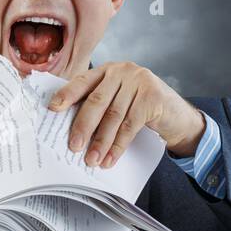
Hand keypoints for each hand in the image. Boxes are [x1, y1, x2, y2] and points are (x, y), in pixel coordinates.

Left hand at [47, 62, 204, 168]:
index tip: (52, 109)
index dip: (67, 95)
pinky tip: (110, 158)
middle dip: (83, 126)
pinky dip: (118, 145)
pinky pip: (130, 126)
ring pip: (113, 116)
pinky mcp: (152, 98)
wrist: (177, 116)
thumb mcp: (118, 101)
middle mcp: (122, 72)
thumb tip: (71, 130)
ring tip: (92, 160)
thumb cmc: (140, 109)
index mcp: (107, 71)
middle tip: (73, 147)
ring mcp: (139, 82)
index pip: (82, 81)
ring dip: (101, 142)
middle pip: (96, 101)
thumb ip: (99, 106)